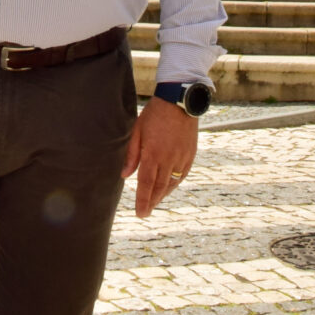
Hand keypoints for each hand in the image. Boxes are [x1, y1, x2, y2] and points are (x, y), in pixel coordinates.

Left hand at [123, 98, 198, 217]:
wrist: (179, 102)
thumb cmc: (154, 114)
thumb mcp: (137, 131)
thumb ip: (131, 154)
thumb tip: (125, 175)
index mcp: (153, 154)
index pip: (146, 184)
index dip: (142, 200)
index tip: (140, 213)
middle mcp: (169, 159)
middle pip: (159, 188)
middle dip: (152, 202)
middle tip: (145, 213)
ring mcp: (181, 158)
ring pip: (172, 183)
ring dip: (163, 195)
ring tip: (154, 202)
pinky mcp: (190, 155)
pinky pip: (182, 175)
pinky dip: (174, 184)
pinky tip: (168, 188)